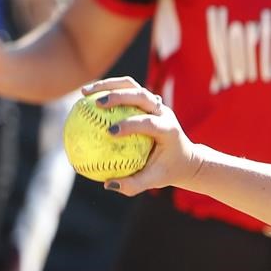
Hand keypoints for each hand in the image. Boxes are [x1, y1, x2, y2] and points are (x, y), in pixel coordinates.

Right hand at [79, 76, 204, 195]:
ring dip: (108, 85)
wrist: (185, 158)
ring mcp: (156, 104)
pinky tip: (87, 97)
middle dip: (119, 96)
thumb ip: (134, 184)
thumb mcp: (154, 180)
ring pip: (132, 86)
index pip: (150, 122)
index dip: (131, 125)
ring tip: (85, 93)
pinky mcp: (147, 101)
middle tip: (97, 104)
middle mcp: (163, 112)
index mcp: (169, 130)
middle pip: (142, 95)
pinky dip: (107, 89)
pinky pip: (126, 90)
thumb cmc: (168, 170)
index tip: (110, 133)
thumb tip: (108, 184)